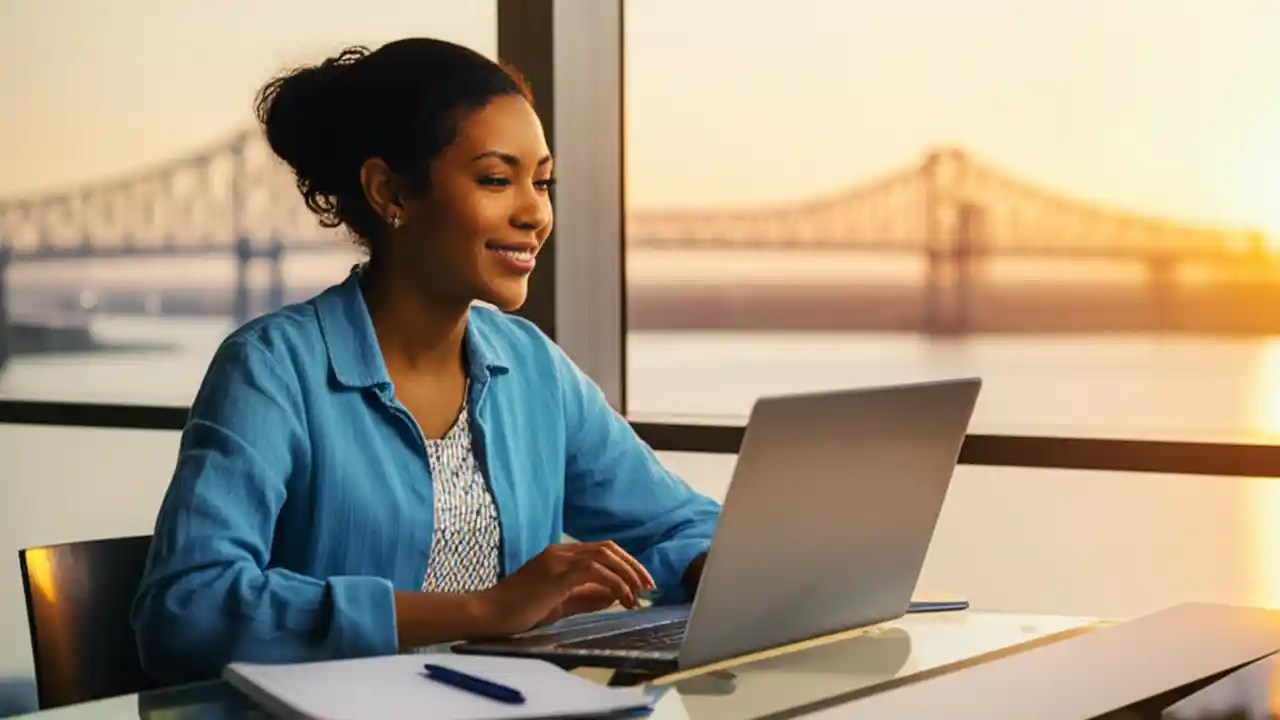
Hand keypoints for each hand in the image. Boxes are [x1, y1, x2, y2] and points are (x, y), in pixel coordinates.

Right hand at [478, 541, 655, 635]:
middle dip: (633, 565)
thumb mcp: (560, 602)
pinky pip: (594, 571)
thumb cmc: (519, 609)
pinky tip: (622, 597)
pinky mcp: (556, 575)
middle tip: (649, 585)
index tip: (641, 581)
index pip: (602, 549)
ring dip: (627, 574)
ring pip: (604, 556)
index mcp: (560, 555)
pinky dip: (614, 583)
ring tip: (639, 593)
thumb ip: (586, 596)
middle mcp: (561, 552)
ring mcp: (557, 561)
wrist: (489, 613)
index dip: (626, 563)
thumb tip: (616, 595)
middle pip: (608, 548)